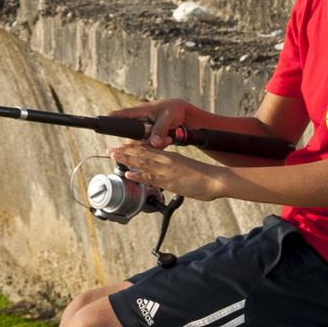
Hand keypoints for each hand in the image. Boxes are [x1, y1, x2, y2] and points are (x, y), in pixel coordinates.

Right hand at [104, 98, 201, 147]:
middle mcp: (139, 122)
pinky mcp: (151, 139)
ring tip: (168, 137)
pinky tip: (169, 139)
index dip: (110, 120)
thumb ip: (159, 129)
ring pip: (142, 144)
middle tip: (156, 139)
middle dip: (142, 141)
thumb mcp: (167, 117)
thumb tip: (153, 143)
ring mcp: (145, 131)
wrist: (185, 115)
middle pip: (130, 137)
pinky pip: (151, 147)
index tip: (101, 126)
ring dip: (154, 144)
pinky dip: (159, 146)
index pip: (120, 115)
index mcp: (139, 112)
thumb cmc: (173, 109)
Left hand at [111, 140, 231, 200]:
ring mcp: (167, 170)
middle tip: (112, 149)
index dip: (135, 147)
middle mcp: (167, 160)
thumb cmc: (205, 176)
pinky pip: (150, 177)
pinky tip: (127, 173)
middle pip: (142, 153)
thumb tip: (169, 175)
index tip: (123, 145)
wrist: (216, 180)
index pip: (150, 149)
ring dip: (126, 159)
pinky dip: (137, 175)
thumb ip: (176, 169)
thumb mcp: (187, 167)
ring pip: (142, 162)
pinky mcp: (169, 181)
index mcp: (172, 156)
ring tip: (114, 156)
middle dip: (126, 151)